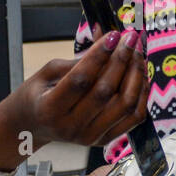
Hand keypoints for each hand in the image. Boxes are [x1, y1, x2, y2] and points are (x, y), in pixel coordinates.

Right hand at [11, 27, 150, 149]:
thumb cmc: (39, 94)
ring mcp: (90, 136)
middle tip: (130, 39)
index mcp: (49, 109)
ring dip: (135, 75)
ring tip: (137, 54)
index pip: (80, 80)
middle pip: (105, 92)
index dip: (99, 55)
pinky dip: (141, 95)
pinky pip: (133, 118)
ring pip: (124, 105)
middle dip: (121, 60)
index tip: (113, 34)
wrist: (34, 126)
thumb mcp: (47, 72)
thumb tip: (108, 37)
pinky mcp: (104, 140)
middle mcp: (70, 127)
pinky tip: (140, 75)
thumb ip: (79, 58)